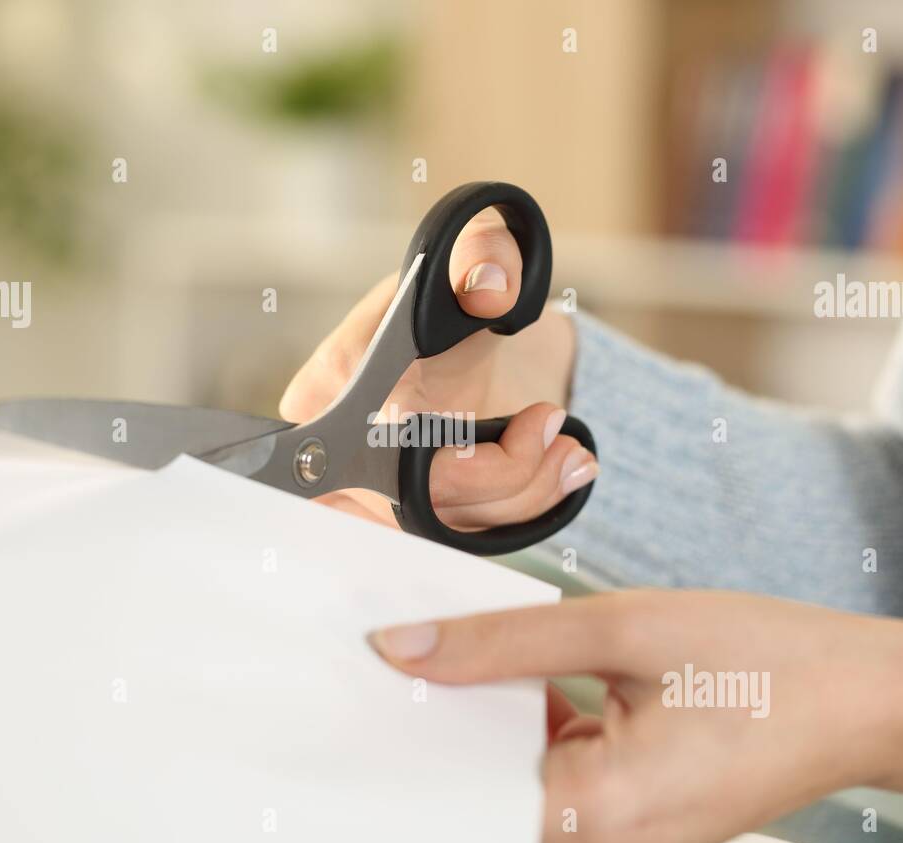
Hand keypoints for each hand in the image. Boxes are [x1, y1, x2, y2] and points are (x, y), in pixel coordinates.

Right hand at [280, 207, 597, 530]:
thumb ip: (484, 252)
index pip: (385, 448)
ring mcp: (370, 489)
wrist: (464, 336)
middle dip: (509, 475)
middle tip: (558, 427)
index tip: (536, 424)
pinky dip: (525, 504)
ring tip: (569, 446)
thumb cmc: (452, 293)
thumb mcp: (476, 250)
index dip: (462, 459)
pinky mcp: (409, 513)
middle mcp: (339, 445)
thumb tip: (489, 289)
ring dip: (528, 488)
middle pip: (420, 499)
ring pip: (452, 522)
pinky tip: (560, 467)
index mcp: (333, 380)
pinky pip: (469, 531)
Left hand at [369, 590, 902, 842]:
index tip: (371, 685)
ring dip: (511, 716)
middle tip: (425, 649)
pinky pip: (568, 778)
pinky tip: (555, 680)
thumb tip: (406, 648)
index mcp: (593, 820)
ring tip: (513, 658)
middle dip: (460, 713)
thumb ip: (501, 644)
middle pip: (489, 781)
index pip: (458, 787)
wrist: (874, 697)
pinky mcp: (641, 824)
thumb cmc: (770, 663)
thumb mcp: (620, 629)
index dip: (413, 729)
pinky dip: (551, 729)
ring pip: (527, 774)